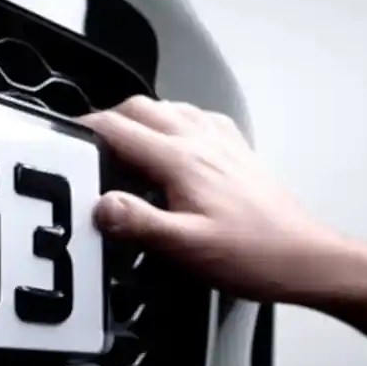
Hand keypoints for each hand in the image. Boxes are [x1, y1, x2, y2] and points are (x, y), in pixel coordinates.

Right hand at [79, 96, 344, 303]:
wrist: (304, 257)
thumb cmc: (252, 255)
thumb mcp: (186, 247)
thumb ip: (137, 223)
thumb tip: (100, 204)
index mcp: (181, 160)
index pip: (118, 127)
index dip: (83, 130)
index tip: (62, 140)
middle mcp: (200, 141)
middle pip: (138, 108)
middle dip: (105, 121)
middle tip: (85, 145)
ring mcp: (220, 142)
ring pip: (166, 107)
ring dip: (136, 119)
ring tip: (119, 146)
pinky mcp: (234, 150)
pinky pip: (194, 117)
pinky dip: (169, 122)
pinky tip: (167, 145)